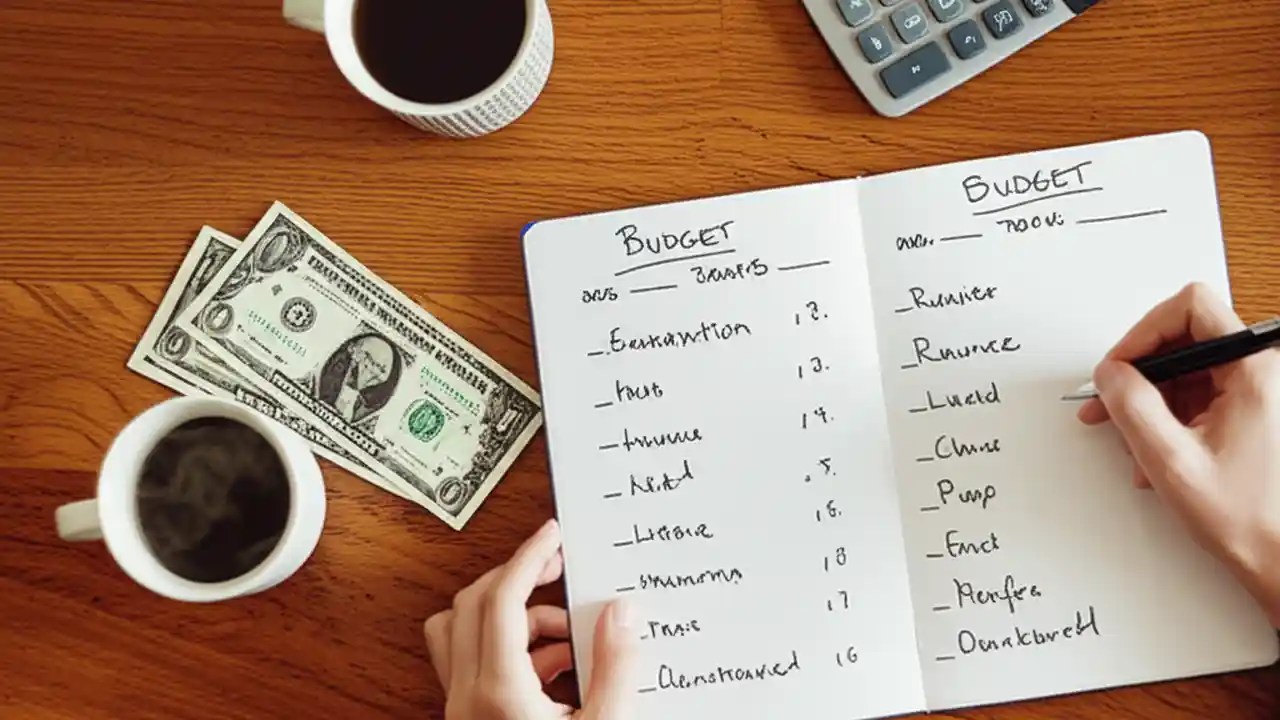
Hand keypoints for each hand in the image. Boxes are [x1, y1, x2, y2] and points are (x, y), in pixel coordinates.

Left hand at [423, 519, 636, 719]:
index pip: (501, 599)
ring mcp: (460, 708)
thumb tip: (620, 614)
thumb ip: (614, 669)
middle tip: (556, 568)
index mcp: (498, 691)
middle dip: (517, 576)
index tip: (550, 536)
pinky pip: (473, 663)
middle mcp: (467, 695)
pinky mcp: (467, 718)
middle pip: (472, 603)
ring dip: (515, 616)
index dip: (528, 557)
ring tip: (568, 631)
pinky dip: (512, 648)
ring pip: (463, 631)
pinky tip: (558, 666)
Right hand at [1078, 283, 1279, 625]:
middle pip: (1182, 338)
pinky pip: (1195, 396)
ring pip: (1184, 370)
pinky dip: (1166, 418)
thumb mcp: (1170, 459)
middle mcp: (1260, 373)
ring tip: (1131, 440)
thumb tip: (1109, 374)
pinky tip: (1154, 452)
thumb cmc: (1248, 517)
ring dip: (1149, 402)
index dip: (1143, 332)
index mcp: (1253, 371)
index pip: (1190, 308)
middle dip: (1138, 372)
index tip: (1119, 367)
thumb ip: (1131, 406)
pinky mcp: (1248, 411)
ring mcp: (1256, 392)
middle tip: (1108, 401)